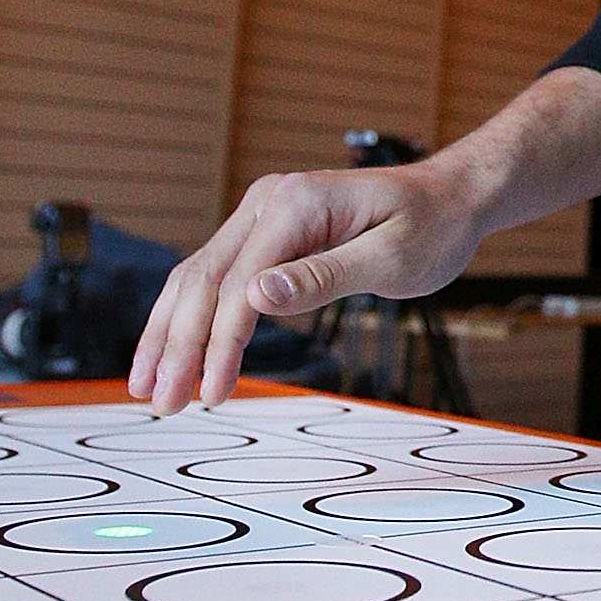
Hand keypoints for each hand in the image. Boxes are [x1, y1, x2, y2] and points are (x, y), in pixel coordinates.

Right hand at [129, 159, 489, 414]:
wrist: (451, 198)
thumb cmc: (432, 228)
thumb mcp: (392, 258)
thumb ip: (325, 277)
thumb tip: (254, 297)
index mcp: (295, 204)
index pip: (238, 282)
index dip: (219, 343)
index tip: (210, 394)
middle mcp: (268, 202)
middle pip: (201, 279)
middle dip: (176, 344)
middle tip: (160, 403)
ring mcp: (263, 214)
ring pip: (198, 277)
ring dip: (171, 334)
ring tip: (149, 388)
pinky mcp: (268, 232)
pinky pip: (219, 277)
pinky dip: (195, 318)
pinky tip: (177, 353)